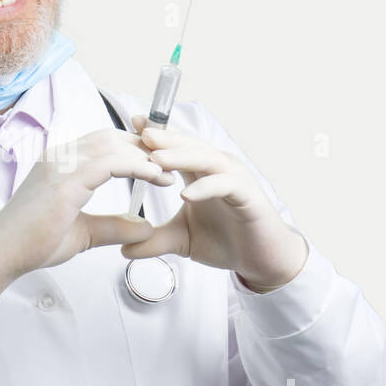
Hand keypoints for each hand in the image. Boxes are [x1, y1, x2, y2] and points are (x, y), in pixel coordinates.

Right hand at [0, 127, 174, 294]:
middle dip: (144, 147)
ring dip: (145, 154)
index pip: (104, 143)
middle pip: (112, 136)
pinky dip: (137, 165)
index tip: (159, 164)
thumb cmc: (32, 244)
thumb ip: (114, 227)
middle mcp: (59, 156)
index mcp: (60, 163)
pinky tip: (157, 176)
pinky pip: (110, 162)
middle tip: (172, 162)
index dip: (134, 149)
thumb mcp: (84, 233)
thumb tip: (144, 228)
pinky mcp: (64, 179)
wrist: (1, 254)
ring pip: (113, 144)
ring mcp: (60, 164)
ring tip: (170, 169)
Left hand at [120, 114, 308, 291]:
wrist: (261, 259)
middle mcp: (218, 169)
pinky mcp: (249, 196)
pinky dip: (206, 187)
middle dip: (164, 138)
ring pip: (206, 159)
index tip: (130, 126)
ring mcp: (235, 179)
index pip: (176, 147)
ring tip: (156, 158)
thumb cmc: (226, 240)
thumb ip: (155, 240)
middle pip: (189, 145)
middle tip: (139, 133)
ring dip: (181, 157)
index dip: (156, 136)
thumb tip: (124, 248)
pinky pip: (226, 186)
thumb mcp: (182, 239)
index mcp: (200, 172)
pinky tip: (187, 194)